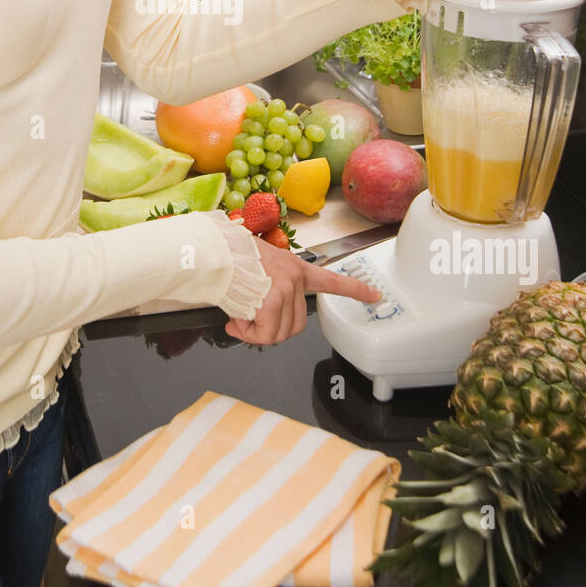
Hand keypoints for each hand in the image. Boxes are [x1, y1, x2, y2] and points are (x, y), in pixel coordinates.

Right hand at [224, 236, 380, 345]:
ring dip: (256, 333)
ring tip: (238, 318)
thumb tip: (258, 320)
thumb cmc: (227, 260)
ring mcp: (286, 287)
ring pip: (279, 333)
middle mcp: (294, 276)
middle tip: (249, 323)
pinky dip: (248, 333)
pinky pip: (265, 333)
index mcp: (294, 268)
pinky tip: (235, 320)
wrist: (211, 252)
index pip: (331, 280)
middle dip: (270, 331)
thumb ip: (269, 292)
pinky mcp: (273, 299)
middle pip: (296, 325)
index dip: (355, 290)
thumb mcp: (258, 271)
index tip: (375, 296)